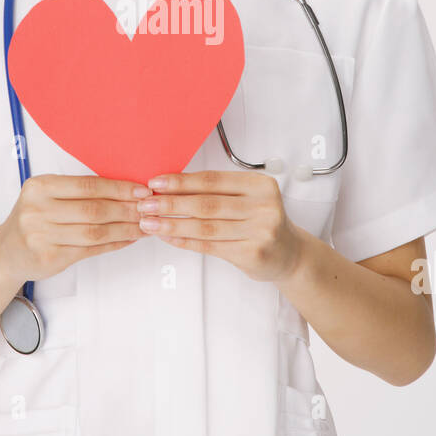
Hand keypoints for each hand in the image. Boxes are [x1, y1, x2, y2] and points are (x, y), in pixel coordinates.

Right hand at [0, 173, 147, 281]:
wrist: (6, 252)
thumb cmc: (33, 219)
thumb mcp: (46, 196)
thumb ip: (78, 192)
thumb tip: (126, 189)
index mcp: (39, 187)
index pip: (87, 186)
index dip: (118, 188)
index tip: (141, 190)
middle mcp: (37, 210)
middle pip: (93, 209)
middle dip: (126, 209)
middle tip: (149, 209)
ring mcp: (41, 236)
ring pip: (95, 232)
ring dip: (125, 229)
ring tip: (144, 225)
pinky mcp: (49, 258)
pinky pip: (90, 250)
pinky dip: (114, 244)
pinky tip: (128, 239)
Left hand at [135, 169, 305, 284]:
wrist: (289, 254)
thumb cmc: (261, 222)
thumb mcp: (248, 198)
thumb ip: (217, 192)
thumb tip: (169, 187)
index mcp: (259, 185)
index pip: (212, 181)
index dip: (181, 182)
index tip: (155, 183)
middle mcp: (263, 206)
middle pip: (207, 203)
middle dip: (171, 204)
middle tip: (145, 204)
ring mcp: (260, 231)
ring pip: (206, 226)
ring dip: (172, 224)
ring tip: (149, 223)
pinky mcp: (253, 253)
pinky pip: (210, 246)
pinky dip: (185, 241)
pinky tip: (168, 236)